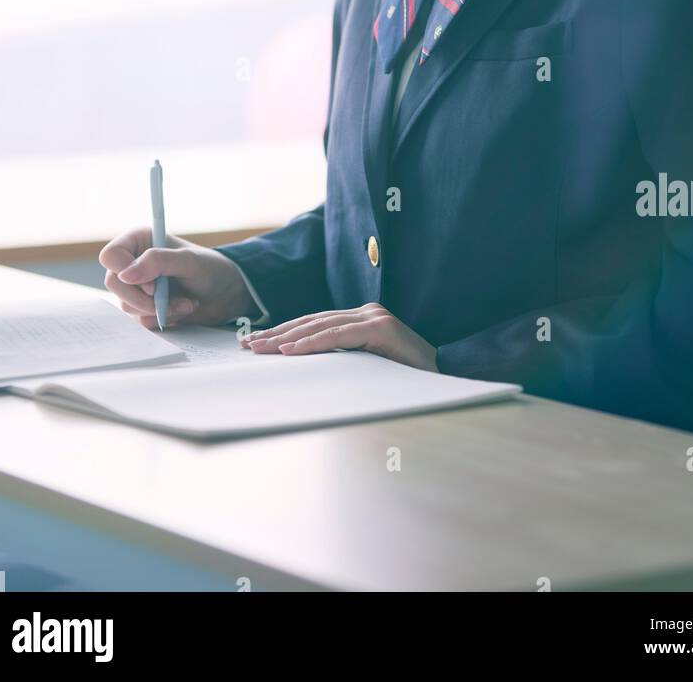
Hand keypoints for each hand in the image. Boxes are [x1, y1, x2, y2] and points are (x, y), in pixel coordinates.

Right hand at [99, 227, 256, 328]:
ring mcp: (138, 286)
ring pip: (127, 305)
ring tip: (186, 302)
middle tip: (166, 300)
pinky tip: (182, 309)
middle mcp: (134, 262)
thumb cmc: (211, 269)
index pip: (111, 256)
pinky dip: (162, 319)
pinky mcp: (145, 307)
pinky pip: (140, 320)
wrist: (227, 294)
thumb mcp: (189, 261)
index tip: (152, 285)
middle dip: (143, 298)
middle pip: (114, 284)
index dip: (126, 272)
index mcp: (140, 241)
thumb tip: (124, 275)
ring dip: (159, 309)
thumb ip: (158, 262)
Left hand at [239, 302, 438, 371]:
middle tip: (248, 346)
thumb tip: (303, 368)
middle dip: (277, 334)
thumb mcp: (366, 367)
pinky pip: (339, 336)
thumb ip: (343, 359)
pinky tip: (291, 351)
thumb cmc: (405, 380)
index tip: (256, 344)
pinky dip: (312, 343)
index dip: (283, 333)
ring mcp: (374, 317)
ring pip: (321, 326)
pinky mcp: (381, 328)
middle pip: (312, 322)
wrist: (444, 379)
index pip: (314, 324)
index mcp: (361, 320)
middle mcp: (366, 313)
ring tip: (261, 349)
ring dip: (287, 339)